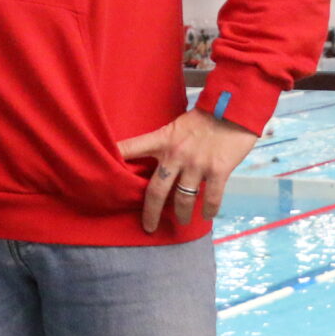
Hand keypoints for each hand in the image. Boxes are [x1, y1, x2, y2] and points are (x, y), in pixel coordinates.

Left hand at [117, 108, 257, 232]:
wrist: (234, 108)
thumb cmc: (206, 116)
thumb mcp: (178, 126)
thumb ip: (168, 144)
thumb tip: (160, 164)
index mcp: (163, 139)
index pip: (132, 148)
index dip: (116, 158)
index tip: (100, 169)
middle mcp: (176, 154)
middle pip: (156, 190)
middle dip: (151, 212)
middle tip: (148, 226)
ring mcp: (197, 164)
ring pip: (183, 198)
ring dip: (182, 214)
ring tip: (182, 221)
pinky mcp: (218, 170)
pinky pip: (211, 197)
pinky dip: (209, 209)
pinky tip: (207, 215)